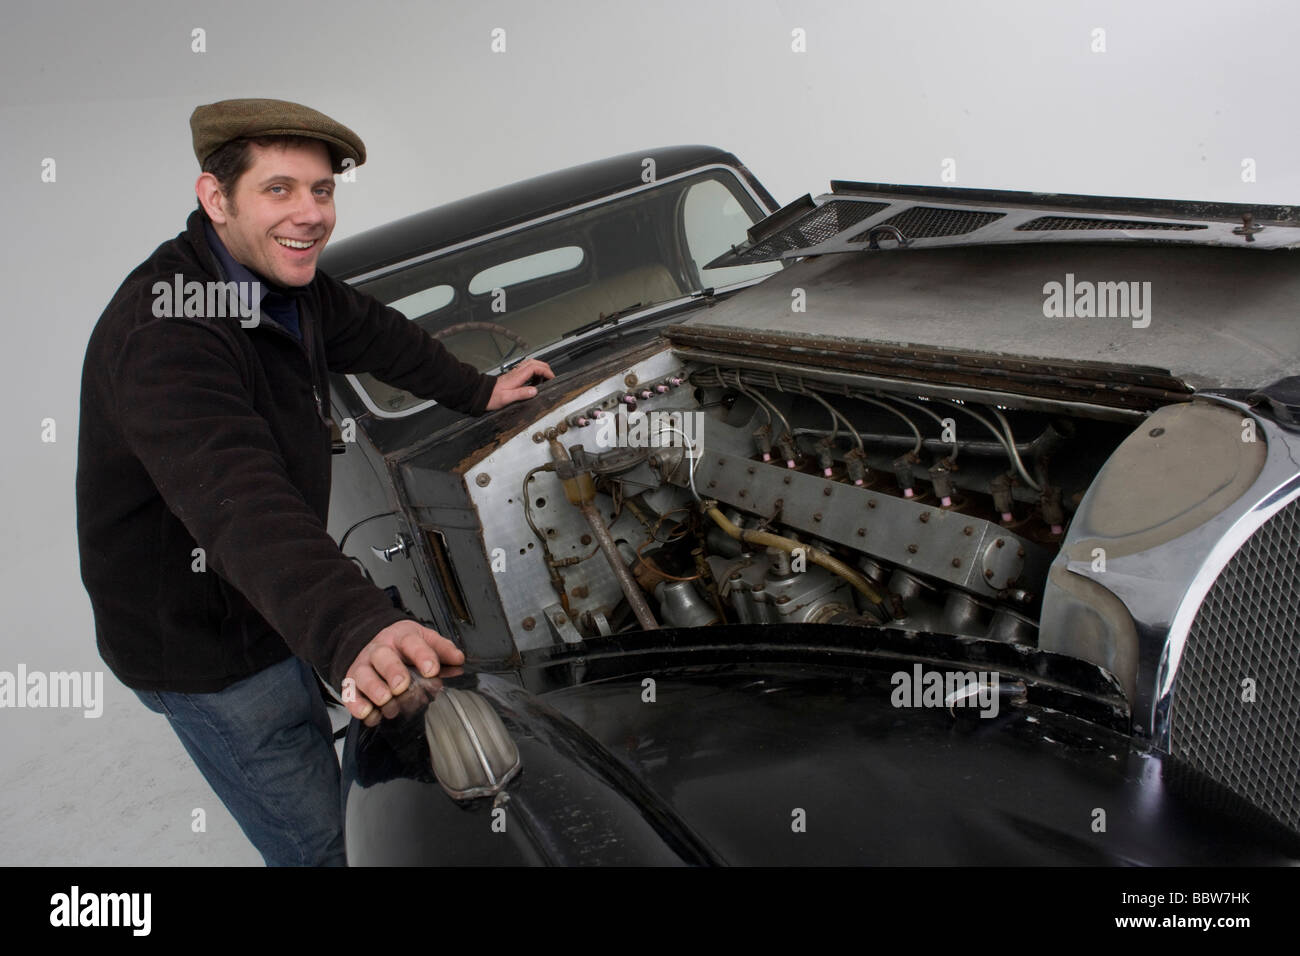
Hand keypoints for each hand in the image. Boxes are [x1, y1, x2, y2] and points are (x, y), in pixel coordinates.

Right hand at [343, 619, 464, 724]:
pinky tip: (369, 713)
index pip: (412, 642)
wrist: (370, 640)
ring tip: (385, 700)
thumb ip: (441, 649)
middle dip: (393, 671)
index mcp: (401, 637)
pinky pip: (349, 693)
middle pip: (383, 657)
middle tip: (402, 685)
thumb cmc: (401, 644)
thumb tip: (458, 659)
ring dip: (374, 688)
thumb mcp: (423, 639)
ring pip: (363, 674)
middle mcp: (380, 650)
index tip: (432, 670)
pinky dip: (356, 704)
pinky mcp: (351, 682)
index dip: (422, 656)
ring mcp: (363, 665)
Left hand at [485, 358, 553, 410]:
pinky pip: (526, 369)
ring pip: (530, 364)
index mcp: (517, 377)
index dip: (545, 371)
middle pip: (534, 362)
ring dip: (539, 367)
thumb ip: (521, 393)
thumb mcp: (507, 398)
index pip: (535, 367)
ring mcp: (514, 374)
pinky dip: (533, 371)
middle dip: (545, 367)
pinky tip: (534, 379)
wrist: (481, 394)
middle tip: (551, 376)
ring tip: (544, 377)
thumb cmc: (492, 397)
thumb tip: (535, 391)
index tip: (551, 378)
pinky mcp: (512, 377)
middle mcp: (516, 373)